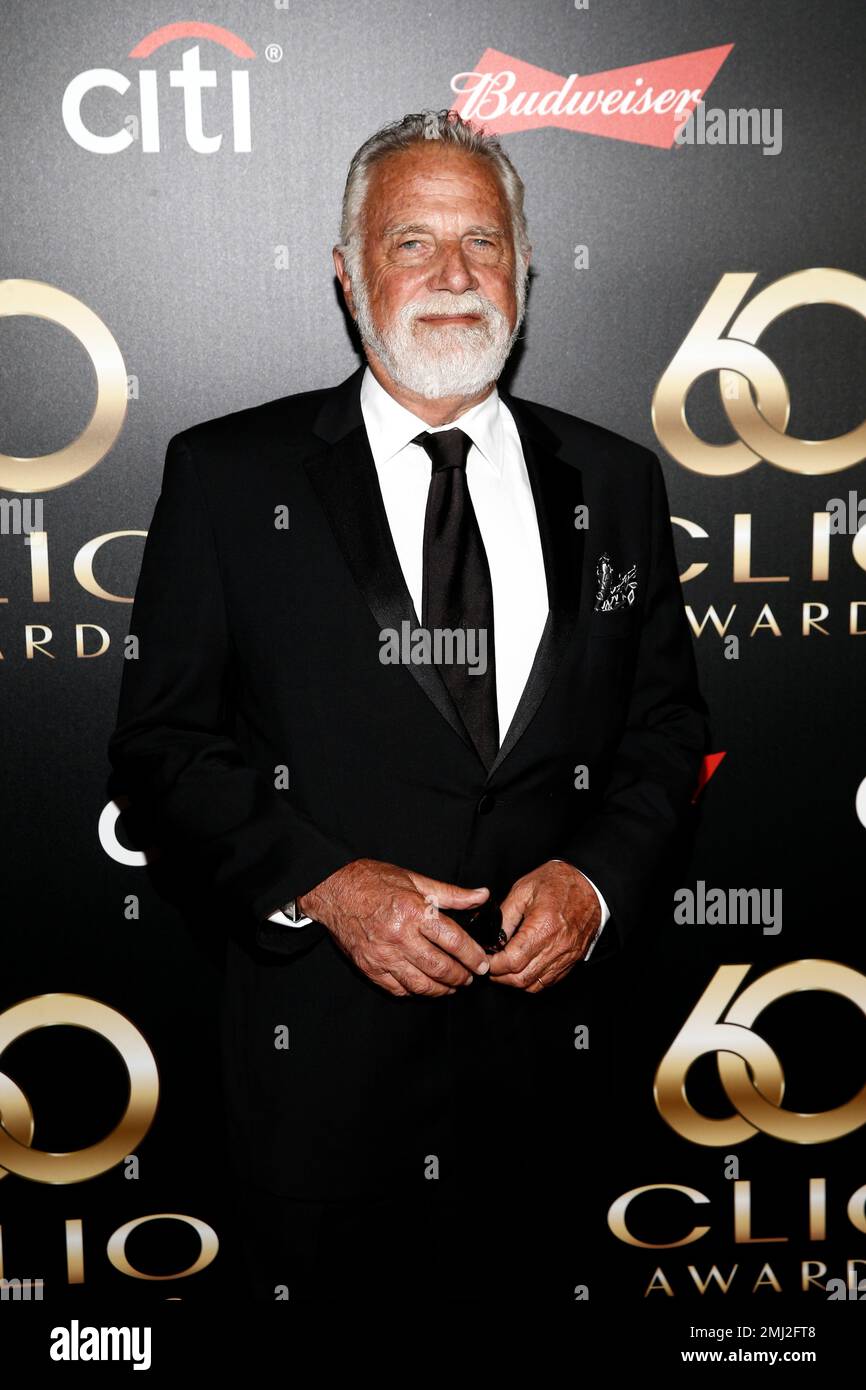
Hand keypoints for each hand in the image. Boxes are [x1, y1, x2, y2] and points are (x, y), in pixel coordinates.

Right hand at [298, 858, 491, 997]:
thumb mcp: (415, 880)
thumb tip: (482, 896)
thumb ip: (451, 893)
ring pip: (422, 985)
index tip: (483, 963)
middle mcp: (399, 936)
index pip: (454, 941)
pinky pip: (399, 989)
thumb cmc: (373, 881)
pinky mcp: (370, 968)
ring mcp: (383, 955)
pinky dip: (417, 991)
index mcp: (414, 912)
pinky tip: (426, 986)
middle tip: (471, 976)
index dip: (473, 956)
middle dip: (462, 977)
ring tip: (453, 985)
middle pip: (441, 968)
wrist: (332, 889)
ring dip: (443, 989)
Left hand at [487, 860, 600, 991]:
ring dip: (515, 981)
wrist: (590, 883)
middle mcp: (557, 946)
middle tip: (490, 966)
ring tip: (504, 969)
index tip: (484, 959)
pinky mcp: (573, 960)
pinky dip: (532, 980)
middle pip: (522, 978)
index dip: (493, 965)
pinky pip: (549, 981)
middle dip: (500, 977)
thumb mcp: (524, 889)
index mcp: (544, 926)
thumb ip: (505, 916)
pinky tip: (523, 968)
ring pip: (535, 984)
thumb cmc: (558, 881)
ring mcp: (567, 956)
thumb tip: (493, 939)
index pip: (512, 961)